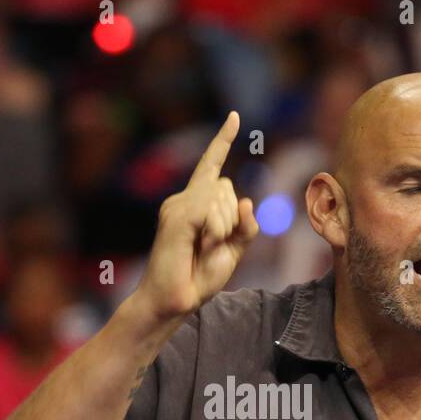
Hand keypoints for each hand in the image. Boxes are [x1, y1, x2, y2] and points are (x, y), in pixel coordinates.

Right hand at [136, 111, 259, 321]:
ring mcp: (177, 207)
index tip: (234, 117)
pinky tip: (204, 244)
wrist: (173, 302)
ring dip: (224, 227)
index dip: (222, 140)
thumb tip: (247, 200)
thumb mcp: (233, 251)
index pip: (211, 166)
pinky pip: (210, 208)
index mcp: (195, 206)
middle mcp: (182, 200)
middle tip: (214, 246)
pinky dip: (216, 229)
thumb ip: (244, 227)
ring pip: (220, 197)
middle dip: (232, 218)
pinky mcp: (176, 217)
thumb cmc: (198, 279)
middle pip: (226, 186)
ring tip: (205, 249)